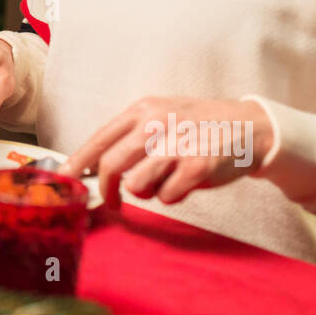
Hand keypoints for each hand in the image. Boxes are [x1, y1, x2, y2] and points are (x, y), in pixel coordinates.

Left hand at [61, 97, 274, 207]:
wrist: (250, 126)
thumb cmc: (198, 125)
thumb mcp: (161, 115)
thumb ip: (131, 136)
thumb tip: (94, 166)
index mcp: (143, 110)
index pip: (99, 139)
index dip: (78, 163)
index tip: (65, 179)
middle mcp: (156, 124)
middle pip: (112, 165)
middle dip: (106, 191)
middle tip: (110, 203)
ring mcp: (177, 145)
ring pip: (138, 185)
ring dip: (146, 193)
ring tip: (164, 183)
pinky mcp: (196, 167)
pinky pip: (167, 197)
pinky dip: (172, 197)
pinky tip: (185, 183)